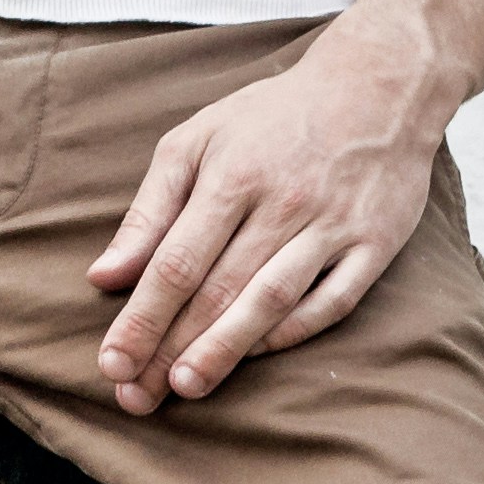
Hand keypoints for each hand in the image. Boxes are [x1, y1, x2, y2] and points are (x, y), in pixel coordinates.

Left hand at [91, 17, 459, 409]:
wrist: (379, 88)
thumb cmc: (275, 117)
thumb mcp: (199, 139)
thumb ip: (150, 210)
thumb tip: (105, 276)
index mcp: (233, 174)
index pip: (175, 262)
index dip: (141, 318)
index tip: (112, 362)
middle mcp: (283, 202)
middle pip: (217, 289)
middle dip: (171, 347)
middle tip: (136, 396)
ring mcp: (333, 226)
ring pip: (271, 300)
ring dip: (226, 350)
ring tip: (186, 387)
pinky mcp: (375, 245)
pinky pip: (330, 302)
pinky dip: (290, 333)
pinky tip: (255, 355)